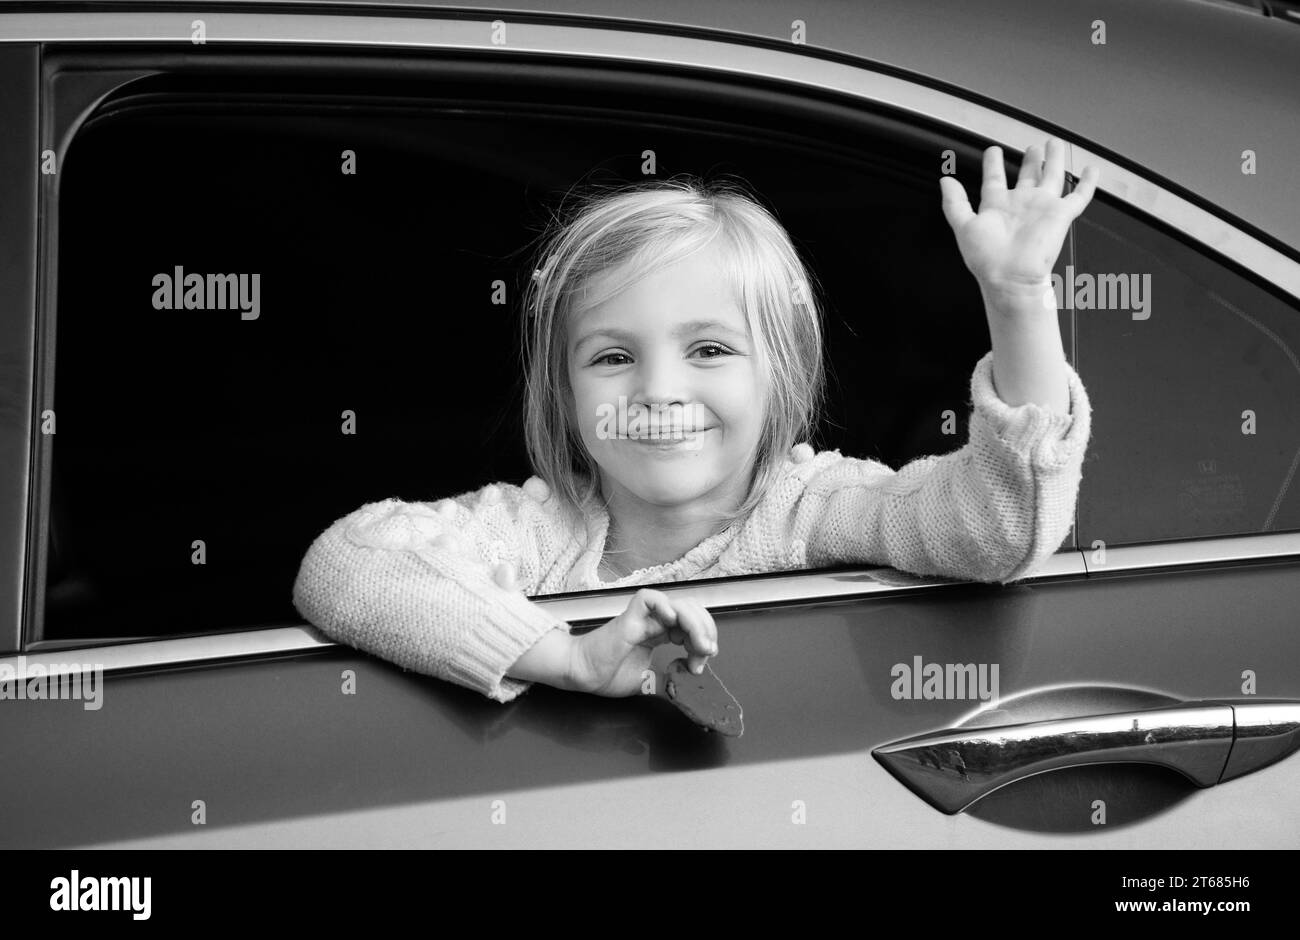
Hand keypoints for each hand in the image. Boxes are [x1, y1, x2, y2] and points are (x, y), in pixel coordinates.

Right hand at [569, 589, 717, 696]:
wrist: (581, 673)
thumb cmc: (606, 674)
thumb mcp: (649, 682)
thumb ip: (670, 682)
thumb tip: (690, 688)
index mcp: (659, 632)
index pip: (693, 624)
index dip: (704, 640)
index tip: (700, 665)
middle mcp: (654, 620)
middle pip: (692, 610)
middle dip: (706, 631)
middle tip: (705, 653)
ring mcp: (642, 617)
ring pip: (679, 604)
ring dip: (695, 624)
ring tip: (698, 646)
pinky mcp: (629, 616)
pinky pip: (650, 598)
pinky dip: (665, 606)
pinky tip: (672, 623)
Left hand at [939, 138, 1099, 298]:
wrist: (1010, 277)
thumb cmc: (987, 259)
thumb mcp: (963, 226)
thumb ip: (954, 202)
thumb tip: (945, 181)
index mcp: (997, 207)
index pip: (995, 179)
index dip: (993, 164)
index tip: (993, 151)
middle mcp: (1021, 205)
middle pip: (1027, 175)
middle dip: (1030, 160)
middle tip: (1033, 147)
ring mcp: (1042, 208)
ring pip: (1052, 177)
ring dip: (1054, 160)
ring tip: (1054, 144)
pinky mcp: (1061, 215)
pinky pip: (1079, 195)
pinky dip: (1087, 183)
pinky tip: (1092, 170)